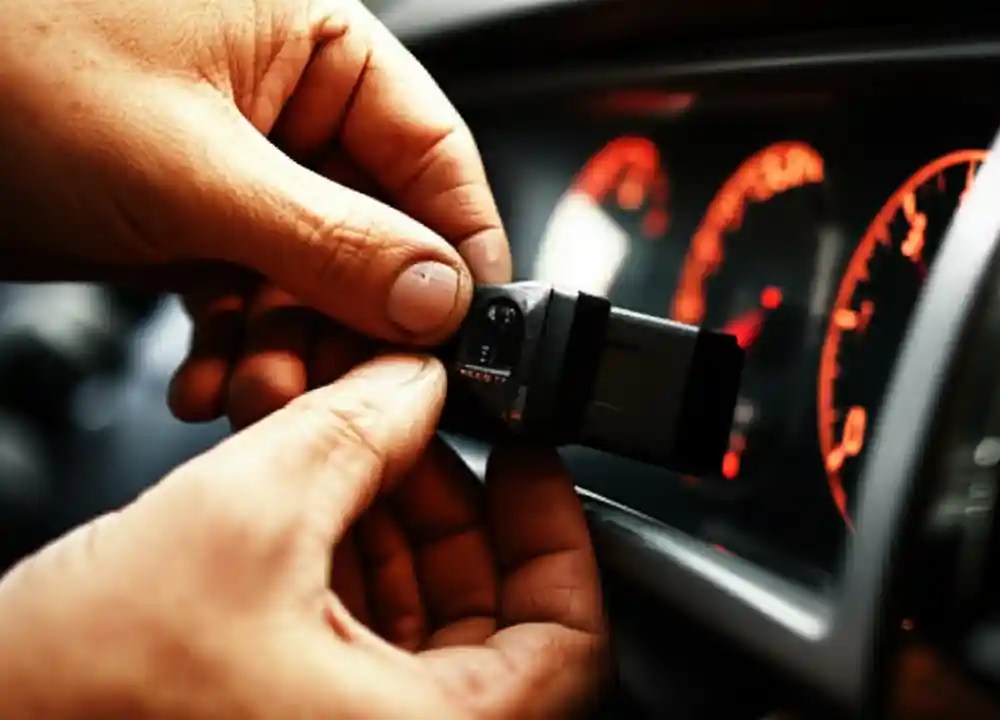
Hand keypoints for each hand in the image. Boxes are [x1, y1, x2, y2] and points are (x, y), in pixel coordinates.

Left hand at [0, 0, 510, 346]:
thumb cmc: (4, 66)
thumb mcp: (190, 168)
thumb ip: (333, 240)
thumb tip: (440, 294)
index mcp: (314, 45)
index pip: (434, 151)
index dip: (461, 247)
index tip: (471, 330)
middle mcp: (288, 104)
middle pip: (379, 230)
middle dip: (357, 319)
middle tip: (347, 385)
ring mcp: (239, 165)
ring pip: (314, 277)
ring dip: (292, 347)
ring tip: (254, 393)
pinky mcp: (190, 217)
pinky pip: (250, 293)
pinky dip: (238, 345)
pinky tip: (210, 380)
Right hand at [0, 356, 606, 718]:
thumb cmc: (76, 703)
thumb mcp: (241, 519)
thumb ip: (354, 432)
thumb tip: (415, 382)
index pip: (571, 640)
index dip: (557, 530)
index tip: (527, 459)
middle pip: (494, 621)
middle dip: (454, 508)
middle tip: (421, 431)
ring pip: (423, 628)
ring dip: (395, 526)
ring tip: (354, 449)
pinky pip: (359, 646)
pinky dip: (349, 567)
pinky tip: (313, 500)